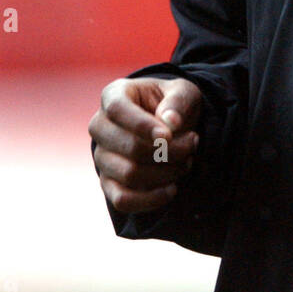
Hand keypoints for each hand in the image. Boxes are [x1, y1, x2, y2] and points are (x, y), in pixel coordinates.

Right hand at [88, 76, 201, 213]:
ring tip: (187, 161)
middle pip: (129, 147)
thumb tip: (170, 123)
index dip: (142, 125)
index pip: (116, 109)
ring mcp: (101, 156)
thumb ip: (178, 101)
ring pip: (129, 174)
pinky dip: (151, 199)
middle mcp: (100, 126)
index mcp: (114, 95)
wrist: (171, 127)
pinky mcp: (108, 183)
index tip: (169, 136)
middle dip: (169, 151)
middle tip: (192, 143)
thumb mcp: (184, 92)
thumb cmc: (174, 105)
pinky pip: (122, 200)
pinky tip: (172, 188)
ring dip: (166, 172)